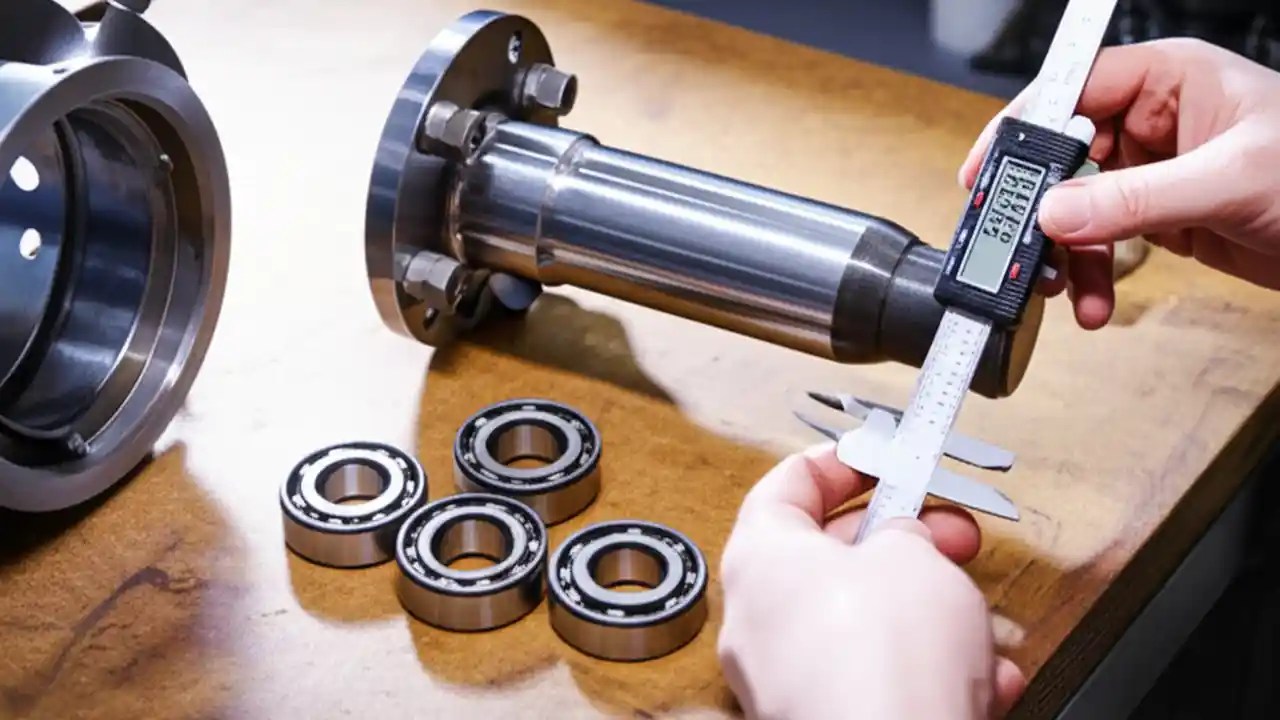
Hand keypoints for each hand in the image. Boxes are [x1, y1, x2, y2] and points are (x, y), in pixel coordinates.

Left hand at [717, 443, 1024, 719]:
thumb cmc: (881, 656)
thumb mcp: (911, 554)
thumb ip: (904, 533)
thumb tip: (903, 542)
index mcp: (761, 557)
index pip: (787, 486)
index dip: (842, 463)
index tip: (884, 456)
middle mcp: (760, 618)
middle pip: (831, 559)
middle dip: (905, 545)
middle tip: (953, 534)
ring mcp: (786, 677)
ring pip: (865, 628)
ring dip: (930, 617)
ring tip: (979, 618)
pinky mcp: (821, 718)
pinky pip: (879, 683)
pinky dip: (931, 675)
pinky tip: (982, 680)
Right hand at [959, 38, 1279, 329]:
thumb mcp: (1228, 182)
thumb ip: (1137, 199)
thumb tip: (1056, 212)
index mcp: (1169, 79)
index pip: (1073, 89)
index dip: (1024, 126)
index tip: (987, 169)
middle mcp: (1153, 120)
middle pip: (1064, 156)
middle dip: (1039, 207)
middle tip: (1015, 243)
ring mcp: (1152, 171)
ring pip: (1075, 208)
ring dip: (1063, 255)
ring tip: (1059, 287)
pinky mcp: (1158, 216)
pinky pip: (1099, 242)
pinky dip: (1089, 276)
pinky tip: (1093, 303)